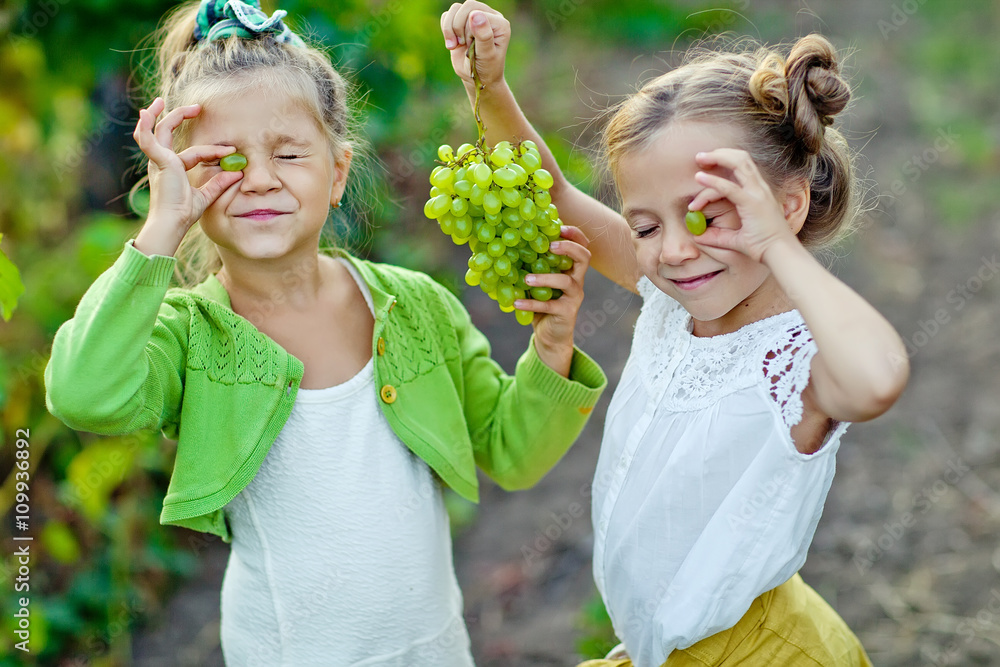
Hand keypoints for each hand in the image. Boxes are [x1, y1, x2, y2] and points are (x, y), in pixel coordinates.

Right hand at [133, 97, 242, 233]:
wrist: (173, 222)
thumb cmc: (184, 213)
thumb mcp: (206, 195)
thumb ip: (219, 183)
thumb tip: (238, 173)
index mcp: (172, 169)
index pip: (195, 153)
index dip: (214, 151)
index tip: (232, 151)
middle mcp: (163, 162)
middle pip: (168, 133)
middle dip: (179, 117)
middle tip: (197, 107)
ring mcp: (159, 160)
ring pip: (159, 131)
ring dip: (161, 114)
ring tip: (162, 101)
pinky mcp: (158, 160)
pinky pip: (148, 139)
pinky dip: (146, 126)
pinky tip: (146, 113)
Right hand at [440, 1, 509, 89]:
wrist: (477, 78)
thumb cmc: (486, 69)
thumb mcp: (486, 55)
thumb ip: (483, 36)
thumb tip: (475, 14)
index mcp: (499, 23)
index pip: (478, 12)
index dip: (469, 30)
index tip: (471, 47)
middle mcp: (489, 17)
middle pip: (467, 6)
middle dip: (459, 27)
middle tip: (462, 44)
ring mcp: (474, 19)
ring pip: (455, 9)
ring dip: (450, 29)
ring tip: (455, 44)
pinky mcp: (462, 23)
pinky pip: (447, 16)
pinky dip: (446, 29)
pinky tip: (452, 44)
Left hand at [518, 226, 590, 376]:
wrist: (550, 335)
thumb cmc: (541, 304)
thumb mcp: (537, 283)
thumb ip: (531, 266)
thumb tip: (503, 246)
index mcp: (570, 269)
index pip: (582, 247)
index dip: (575, 235)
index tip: (560, 227)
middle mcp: (576, 281)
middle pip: (584, 258)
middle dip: (569, 248)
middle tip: (550, 246)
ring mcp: (574, 297)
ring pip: (567, 282)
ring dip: (546, 277)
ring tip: (526, 278)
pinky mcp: (567, 313)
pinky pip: (550, 305)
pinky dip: (531, 303)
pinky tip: (516, 302)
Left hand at [686, 148, 801, 263]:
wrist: (779, 254)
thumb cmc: (762, 247)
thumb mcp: (735, 239)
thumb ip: (717, 236)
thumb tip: (698, 235)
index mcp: (758, 192)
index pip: (740, 169)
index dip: (721, 165)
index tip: (700, 175)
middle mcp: (760, 188)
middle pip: (741, 158)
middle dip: (720, 153)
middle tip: (700, 157)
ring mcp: (758, 193)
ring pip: (739, 164)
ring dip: (717, 158)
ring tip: (699, 160)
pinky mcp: (752, 203)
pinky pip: (729, 188)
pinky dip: (713, 181)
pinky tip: (699, 178)